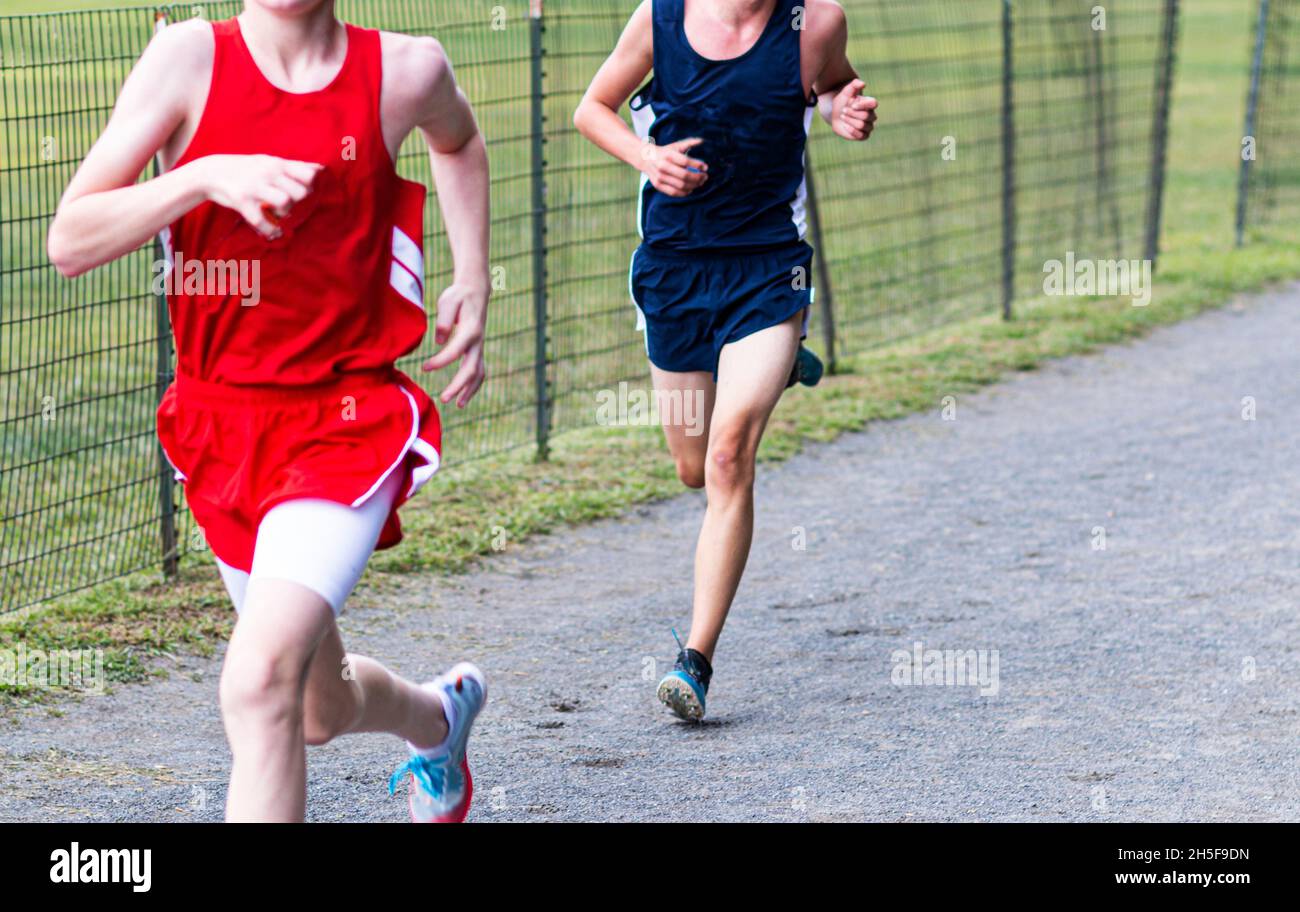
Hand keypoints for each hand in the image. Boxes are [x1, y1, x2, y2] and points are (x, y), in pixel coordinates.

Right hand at [198, 154, 322, 238]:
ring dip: (284, 214)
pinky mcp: (242, 202)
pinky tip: (272, 231)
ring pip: (285, 203)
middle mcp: (268, 173)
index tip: (299, 190)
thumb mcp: (270, 161)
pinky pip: (263, 221)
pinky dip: (270, 231)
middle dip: (297, 202)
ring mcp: (255, 187)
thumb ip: (295, 167)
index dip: (309, 186)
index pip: (309, 175)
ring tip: (276, 214)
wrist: (211, 171)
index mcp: (277, 164)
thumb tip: (321, 168)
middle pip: (301, 192)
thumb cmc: (247, 168)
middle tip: (286, 203)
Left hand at [422, 282, 487, 407]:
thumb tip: (439, 340)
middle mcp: (478, 342)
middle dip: (458, 385)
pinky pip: (479, 372)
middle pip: (471, 369)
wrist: (475, 292)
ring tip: (458, 405)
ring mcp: (480, 348)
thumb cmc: (458, 296)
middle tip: (443, 398)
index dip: (440, 361)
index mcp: (471, 330)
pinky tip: (463, 396)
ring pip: (479, 374)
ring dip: (469, 391)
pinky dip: (473, 386)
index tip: (424, 367)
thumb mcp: (448, 301)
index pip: (456, 351)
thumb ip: (445, 320)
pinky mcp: (477, 351)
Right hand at [638, 137, 708, 196]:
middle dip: (698, 177)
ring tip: (700, 183)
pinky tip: (691, 188)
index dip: (698, 165)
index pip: (686, 162)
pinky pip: (674, 192)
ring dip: (694, 185)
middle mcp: (662, 166)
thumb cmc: (666, 152)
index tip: (706, 167)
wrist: (646, 159)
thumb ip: (689, 143)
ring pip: (681, 185)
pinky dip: (685, 192)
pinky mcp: (658, 185)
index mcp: (668, 154)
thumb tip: (703, 141)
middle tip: (705, 177)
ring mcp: (659, 177)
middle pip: (685, 175)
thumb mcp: (676, 146)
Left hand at [832, 79, 876, 140]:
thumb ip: (854, 85)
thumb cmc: (843, 102)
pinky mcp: (863, 136)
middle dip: (851, 113)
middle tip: (843, 110)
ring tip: (843, 117)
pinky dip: (851, 130)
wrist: (835, 114)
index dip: (862, 104)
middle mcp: (872, 115)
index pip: (873, 103)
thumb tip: (863, 84)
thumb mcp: (846, 91)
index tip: (851, 104)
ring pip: (861, 125)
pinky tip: (845, 125)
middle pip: (865, 116)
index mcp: (870, 104)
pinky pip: (861, 136)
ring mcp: (868, 126)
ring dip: (849, 120)